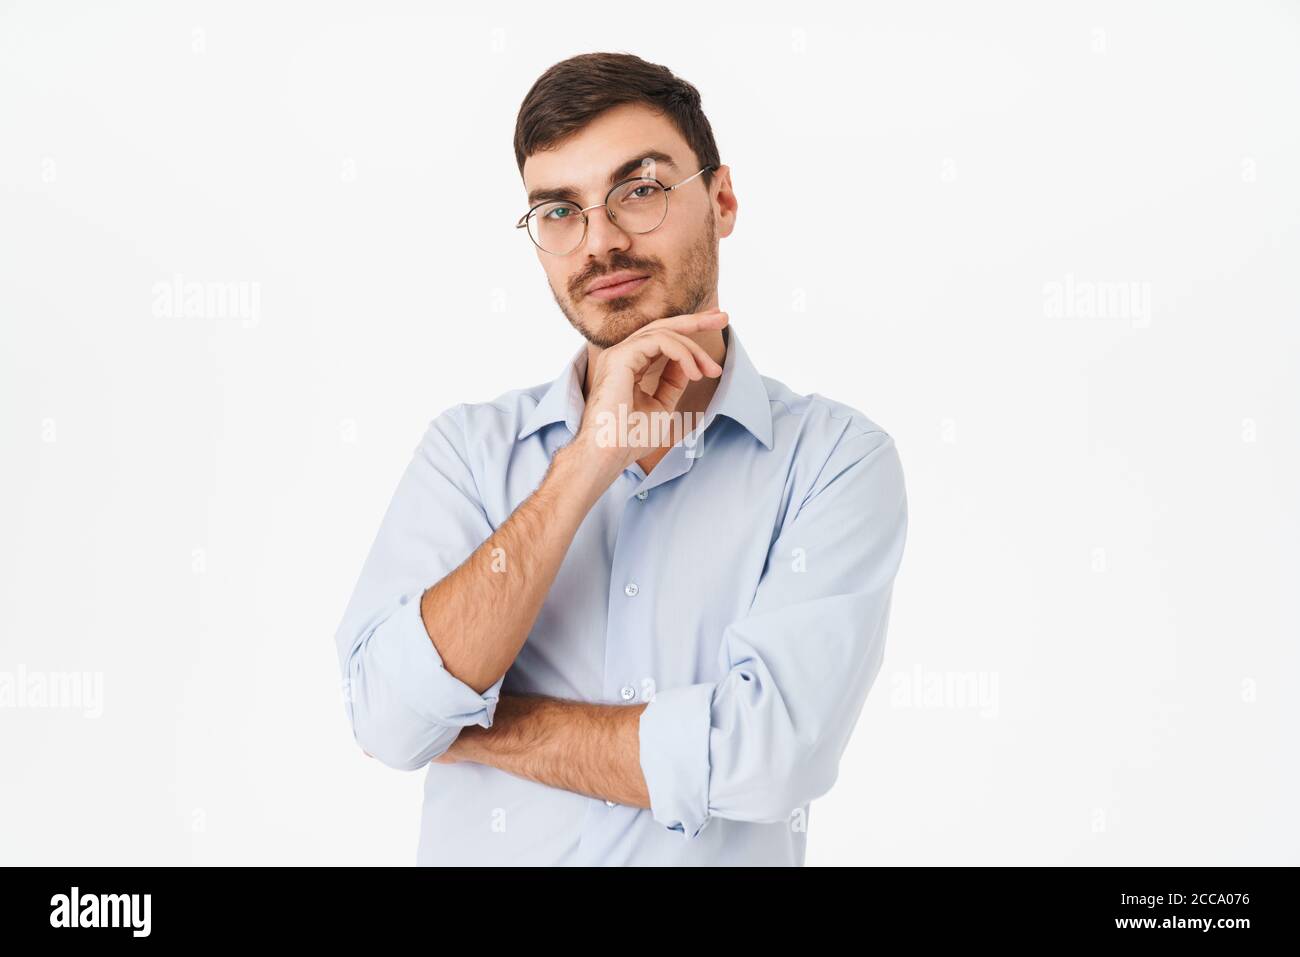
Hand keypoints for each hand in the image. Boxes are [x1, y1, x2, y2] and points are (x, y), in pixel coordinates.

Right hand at [568, 309, 727, 481]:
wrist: (608, 456)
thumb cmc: (629, 439)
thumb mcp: (661, 406)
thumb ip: (672, 383)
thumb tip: (689, 364)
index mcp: (628, 365)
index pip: (661, 339)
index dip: (690, 334)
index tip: (716, 330)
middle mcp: (621, 355)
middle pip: (662, 326)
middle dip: (696, 321)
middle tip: (724, 317)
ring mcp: (619, 354)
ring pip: (664, 333)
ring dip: (694, 349)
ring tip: (711, 371)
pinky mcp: (620, 357)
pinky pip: (659, 341)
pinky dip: (682, 354)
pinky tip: (694, 373)